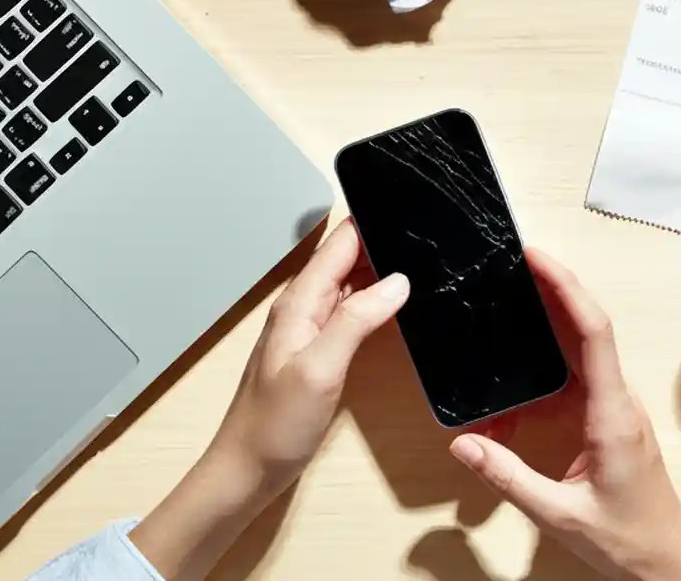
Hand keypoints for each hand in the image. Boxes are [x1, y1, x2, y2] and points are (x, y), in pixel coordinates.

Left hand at [204, 217, 408, 492]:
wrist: (247, 471)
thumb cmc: (276, 425)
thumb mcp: (320, 369)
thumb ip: (356, 320)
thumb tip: (398, 281)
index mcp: (300, 302)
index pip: (341, 242)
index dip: (374, 222)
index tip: (414, 210)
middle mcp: (304, 307)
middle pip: (348, 256)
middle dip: (385, 242)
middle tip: (433, 236)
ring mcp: (311, 328)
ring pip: (352, 282)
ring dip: (383, 269)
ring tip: (427, 261)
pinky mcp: (320, 349)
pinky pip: (351, 310)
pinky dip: (376, 300)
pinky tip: (400, 305)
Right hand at [449, 250, 680, 580]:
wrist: (667, 561)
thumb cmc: (627, 539)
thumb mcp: (559, 514)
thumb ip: (508, 477)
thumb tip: (464, 444)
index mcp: (613, 414)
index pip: (593, 332)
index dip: (566, 288)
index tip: (538, 259)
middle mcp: (618, 401)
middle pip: (582, 329)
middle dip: (545, 297)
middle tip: (505, 273)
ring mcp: (614, 408)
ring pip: (570, 361)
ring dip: (532, 353)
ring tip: (492, 345)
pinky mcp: (606, 420)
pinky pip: (568, 388)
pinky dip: (535, 389)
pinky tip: (505, 409)